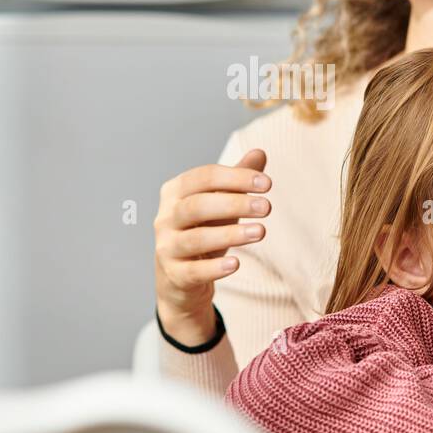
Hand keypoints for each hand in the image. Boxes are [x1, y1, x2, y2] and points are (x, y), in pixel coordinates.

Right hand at [153, 148, 271, 342]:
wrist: (179, 278)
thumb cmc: (203, 231)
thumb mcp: (221, 204)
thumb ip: (237, 180)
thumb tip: (260, 153)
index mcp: (175, 192)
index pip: (204, 177)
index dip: (236, 177)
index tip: (267, 184)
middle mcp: (165, 217)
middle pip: (197, 205)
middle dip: (235, 204)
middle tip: (268, 207)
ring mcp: (166, 247)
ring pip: (196, 238)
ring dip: (230, 235)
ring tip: (261, 232)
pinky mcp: (173, 275)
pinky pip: (193, 271)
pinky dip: (214, 269)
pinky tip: (237, 264)